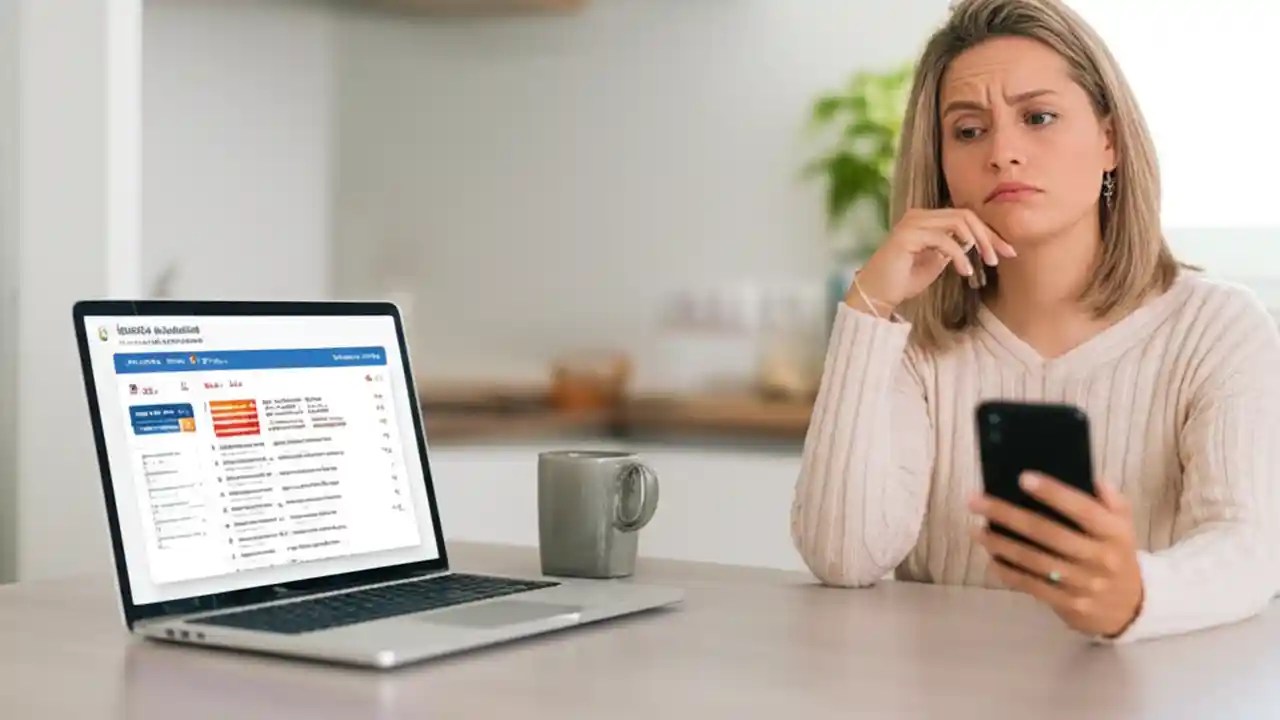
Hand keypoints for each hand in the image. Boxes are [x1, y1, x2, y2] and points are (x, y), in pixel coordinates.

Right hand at [847, 207, 1016, 313]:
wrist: (875, 295)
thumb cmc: (902, 281)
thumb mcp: (935, 263)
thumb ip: (953, 249)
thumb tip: (976, 241)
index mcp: (925, 219)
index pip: (965, 217)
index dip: (988, 233)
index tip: (1006, 252)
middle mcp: (918, 215)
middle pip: (966, 215)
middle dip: (989, 236)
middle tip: (1003, 257)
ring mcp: (912, 223)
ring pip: (959, 222)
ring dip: (979, 243)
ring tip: (987, 264)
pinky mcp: (908, 235)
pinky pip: (944, 240)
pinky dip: (960, 255)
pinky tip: (966, 272)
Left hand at [968, 472, 1143, 637]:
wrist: (1130, 607)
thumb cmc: (1116, 554)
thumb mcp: (1123, 526)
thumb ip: (1111, 502)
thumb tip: (1093, 478)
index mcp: (1114, 533)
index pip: (1083, 509)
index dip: (1053, 493)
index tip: (1022, 478)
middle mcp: (1100, 558)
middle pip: (1048, 533)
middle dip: (1008, 515)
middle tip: (976, 501)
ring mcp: (1084, 583)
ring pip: (1035, 561)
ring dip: (1001, 545)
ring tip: (976, 530)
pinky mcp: (1070, 604)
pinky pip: (1034, 586)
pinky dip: (1010, 573)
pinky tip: (991, 560)